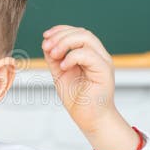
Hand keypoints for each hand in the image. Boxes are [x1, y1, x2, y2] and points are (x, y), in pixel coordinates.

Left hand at [42, 25, 138, 149]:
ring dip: (65, 43)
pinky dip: (72, 57)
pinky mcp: (104, 71)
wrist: (90, 119)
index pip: (77, 32)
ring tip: (53, 54)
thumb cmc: (78, 100)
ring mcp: (103, 62)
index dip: (61, 30)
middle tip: (46, 46)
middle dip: (61, 35)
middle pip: (82, 32)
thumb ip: (54, 58)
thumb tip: (46, 42)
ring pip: (86, 39)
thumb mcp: (60, 74)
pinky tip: (63, 66)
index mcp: (89, 54)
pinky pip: (88, 55)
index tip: (45, 36)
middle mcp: (98, 55)